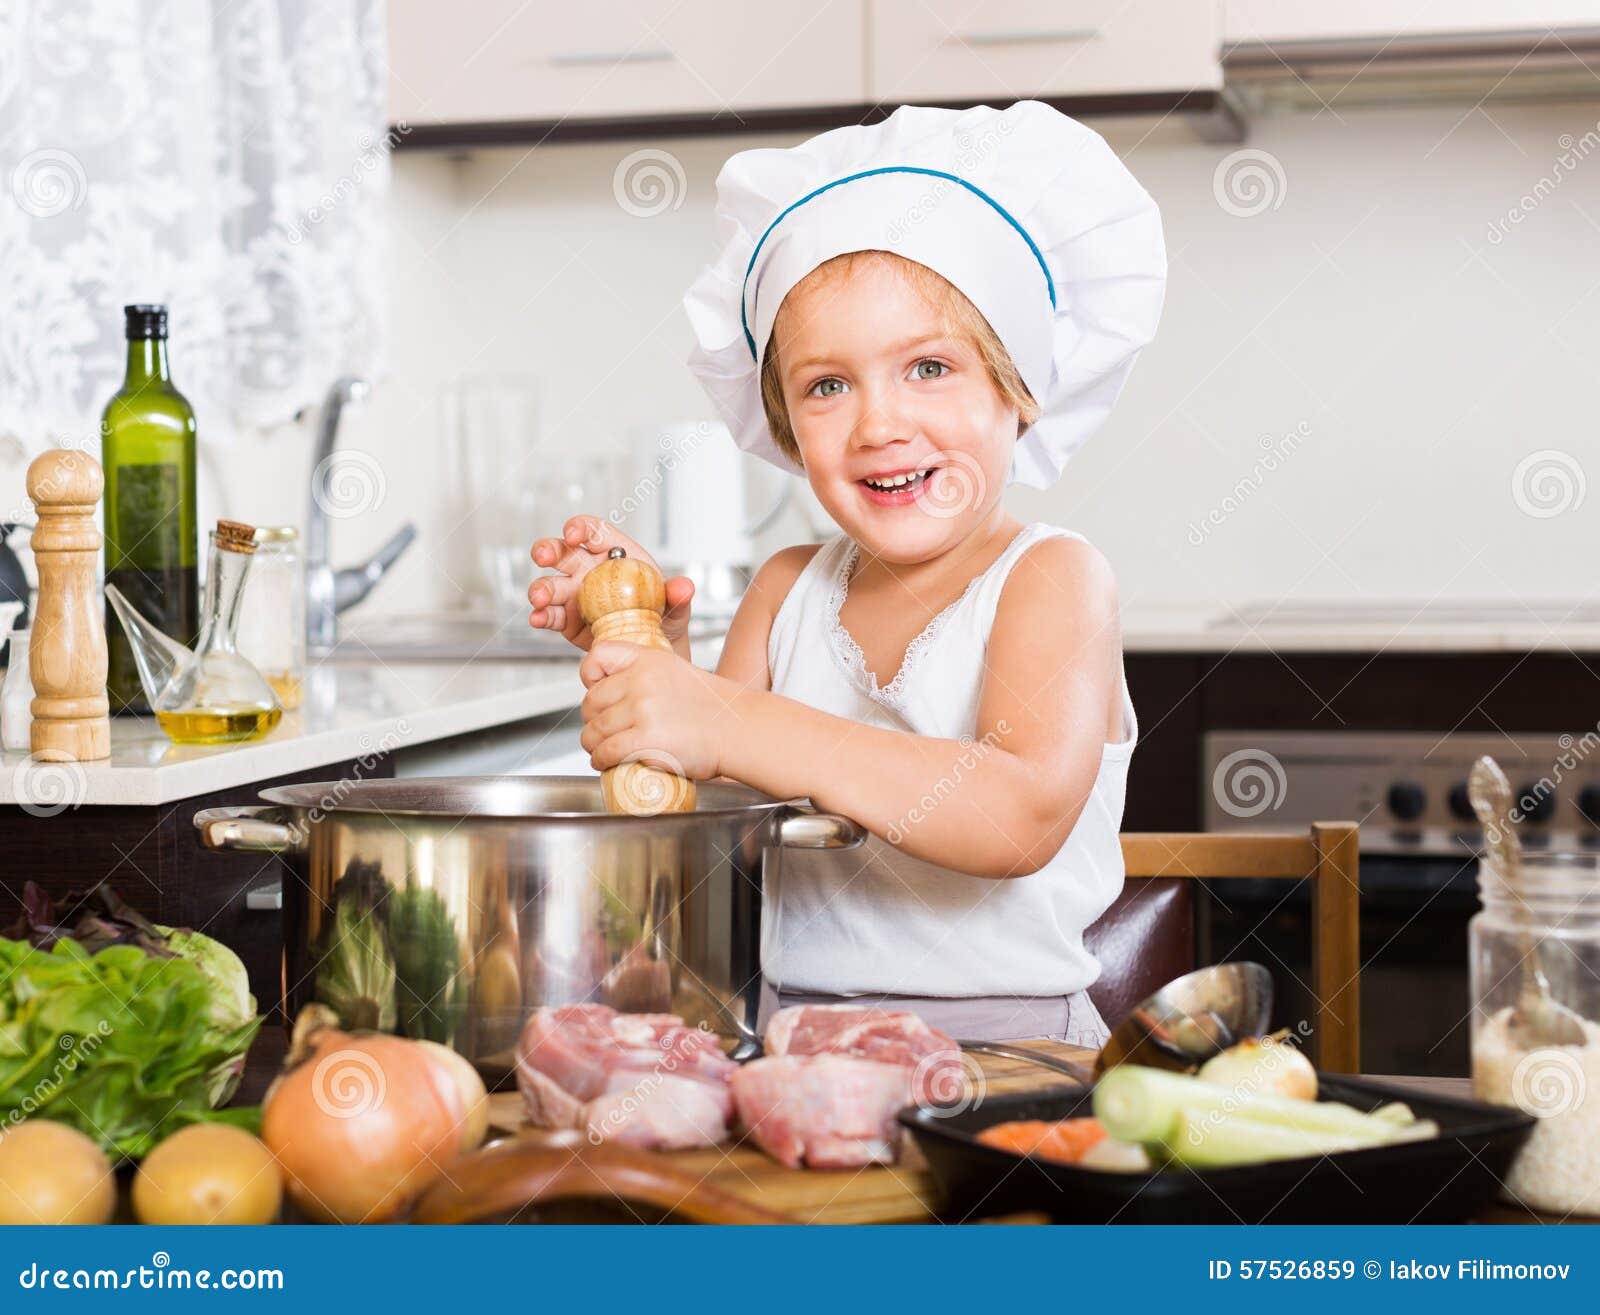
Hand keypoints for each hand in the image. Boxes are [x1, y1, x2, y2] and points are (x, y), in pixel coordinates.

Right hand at [528, 515, 694, 652]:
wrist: (651, 649)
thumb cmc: (663, 616)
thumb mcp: (676, 605)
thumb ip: (678, 594)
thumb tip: (685, 587)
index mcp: (615, 555)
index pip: (594, 532)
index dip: (580, 527)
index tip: (573, 533)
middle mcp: (589, 569)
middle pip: (563, 552)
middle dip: (548, 549)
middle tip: (542, 556)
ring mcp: (574, 594)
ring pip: (551, 584)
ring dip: (541, 588)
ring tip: (539, 600)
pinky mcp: (566, 619)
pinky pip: (550, 614)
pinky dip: (541, 616)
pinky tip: (538, 619)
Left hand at [578, 642, 733, 781]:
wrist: (737, 729)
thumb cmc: (710, 707)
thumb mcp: (675, 671)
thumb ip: (642, 675)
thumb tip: (608, 696)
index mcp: (647, 660)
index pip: (597, 656)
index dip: (589, 676)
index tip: (593, 690)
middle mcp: (641, 681)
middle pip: (591, 702)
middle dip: (591, 720)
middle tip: (599, 731)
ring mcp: (642, 710)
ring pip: (595, 730)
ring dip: (593, 744)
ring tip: (600, 750)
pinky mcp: (645, 739)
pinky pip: (607, 751)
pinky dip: (600, 760)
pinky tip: (605, 762)